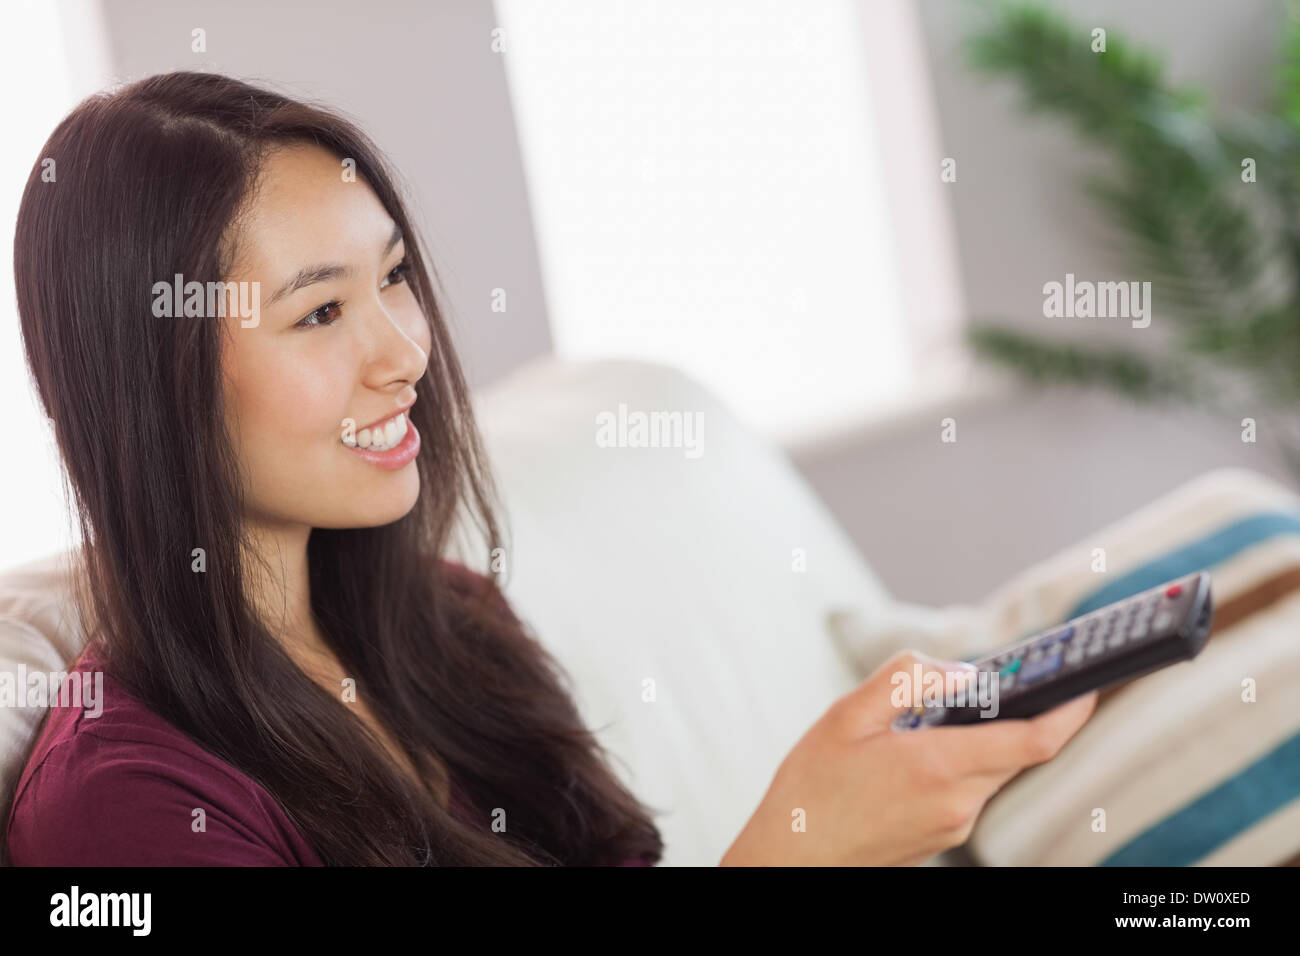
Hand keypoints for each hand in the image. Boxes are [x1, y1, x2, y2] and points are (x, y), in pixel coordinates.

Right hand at [719, 649, 1097, 865]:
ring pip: (990, 770)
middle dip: (1015, 715)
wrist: (791, 859)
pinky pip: (967, 790)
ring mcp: (951, 825)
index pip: (1033, 740)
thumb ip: (907, 682)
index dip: (1070, 711)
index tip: (1087, 685)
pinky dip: (957, 762)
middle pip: (1015, 752)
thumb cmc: (810, 789)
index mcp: (938, 765)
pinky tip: (913, 753)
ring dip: (978, 739)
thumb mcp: (845, 716)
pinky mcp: (941, 837)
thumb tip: (959, 673)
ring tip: (929, 718)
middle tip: (997, 682)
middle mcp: (956, 802)